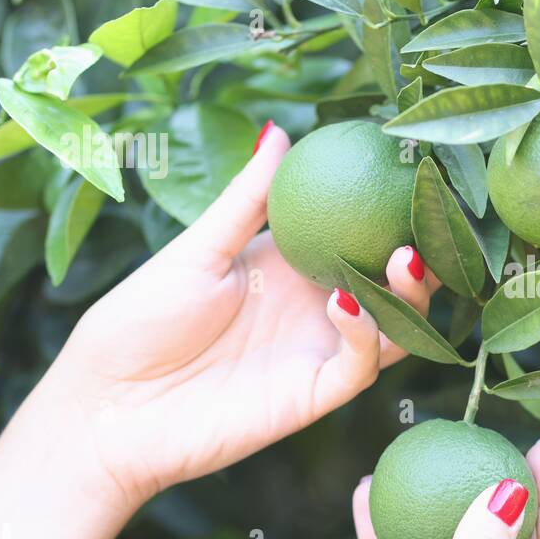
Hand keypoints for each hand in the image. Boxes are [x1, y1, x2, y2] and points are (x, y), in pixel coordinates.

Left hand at [46, 122, 439, 507]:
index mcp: (292, 265)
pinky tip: (345, 301)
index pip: (361, 230)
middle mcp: (317, 306)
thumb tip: (280, 130)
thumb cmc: (136, 322)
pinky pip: (360, 364)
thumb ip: (247, 198)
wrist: (106, 408)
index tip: (420, 169)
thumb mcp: (196, 250)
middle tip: (434, 219)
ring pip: (396, 325)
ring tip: (405, 258)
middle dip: (426, 252)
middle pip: (395, 280)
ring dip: (410, 295)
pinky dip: (365, 332)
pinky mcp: (314, 395)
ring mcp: (320, 351)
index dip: (397, 207)